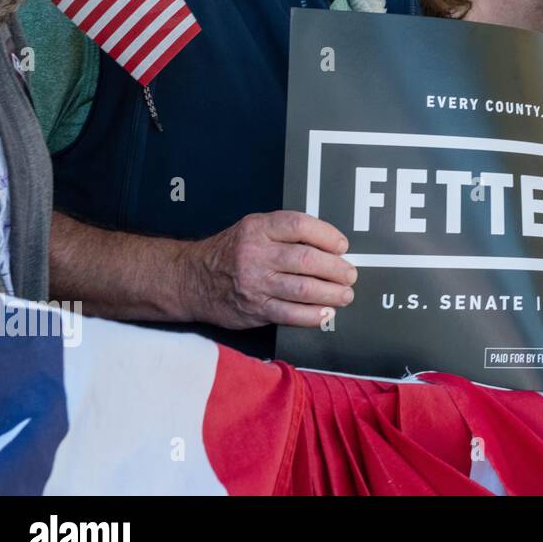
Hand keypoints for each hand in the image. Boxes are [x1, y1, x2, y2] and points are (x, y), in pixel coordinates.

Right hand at [182, 211, 355, 328]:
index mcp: (258, 228)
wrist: (192, 279)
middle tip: (350, 274)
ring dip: (332, 293)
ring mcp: (255, 283)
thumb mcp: (254, 228)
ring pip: (304, 289)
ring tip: (345, 294)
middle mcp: (256, 254)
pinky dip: (314, 315)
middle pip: (307, 260)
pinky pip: (291, 314)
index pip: (300, 226)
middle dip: (336, 269)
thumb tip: (331, 246)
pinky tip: (326, 313)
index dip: (327, 235)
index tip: (342, 245)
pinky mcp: (255, 309)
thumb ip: (286, 232)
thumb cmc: (231, 252)